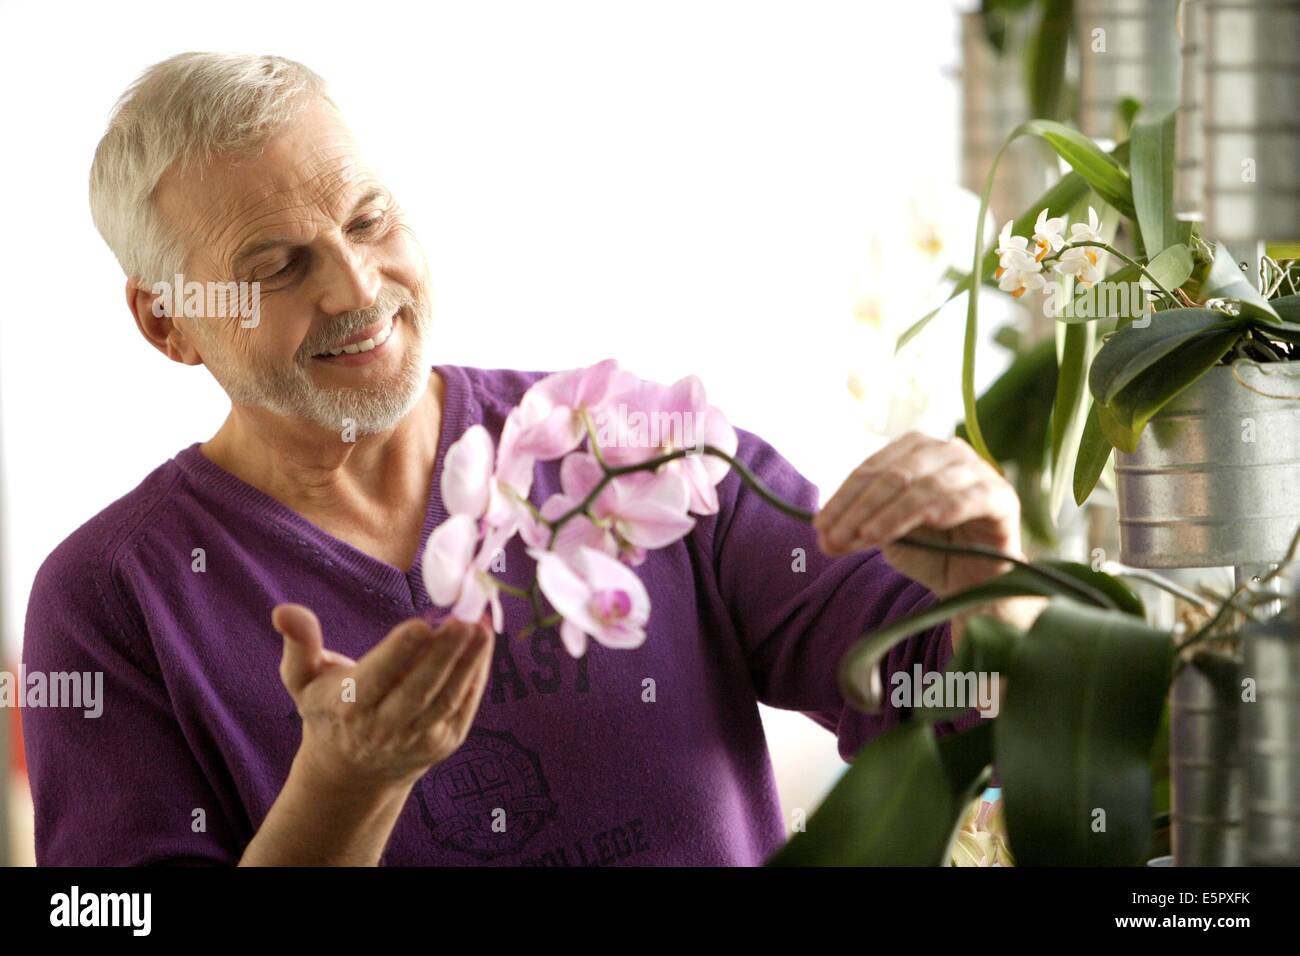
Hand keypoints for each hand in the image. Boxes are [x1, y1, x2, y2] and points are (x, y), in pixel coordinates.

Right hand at [272, 604, 492, 793]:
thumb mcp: (303, 680)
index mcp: (349, 706)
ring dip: (469, 663)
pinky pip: (463, 706)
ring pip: (447, 698)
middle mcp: (385, 728)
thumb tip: (284, 611)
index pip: (378, 678)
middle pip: (419, 689)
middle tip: (464, 621)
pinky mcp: (444, 742)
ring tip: (482, 628)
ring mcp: (418, 738)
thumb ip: (299, 643)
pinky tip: (483, 646)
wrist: (353, 771)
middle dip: (444, 655)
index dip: (400, 652)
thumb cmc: (328, 710)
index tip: (422, 624)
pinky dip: (476, 676)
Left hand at [813, 431, 1024, 598]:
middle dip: (860, 508)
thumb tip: (823, 533)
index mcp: (917, 450)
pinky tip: (919, 527)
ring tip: (864, 538)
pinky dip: (937, 511)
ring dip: (889, 514)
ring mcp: (979, 472)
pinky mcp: (1002, 498)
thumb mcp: (886, 535)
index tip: (818, 526)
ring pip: (926, 487)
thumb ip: (859, 526)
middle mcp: (949, 452)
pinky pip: (966, 500)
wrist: (972, 583)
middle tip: (834, 537)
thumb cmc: (929, 551)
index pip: (872, 469)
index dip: (843, 497)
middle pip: (895, 475)